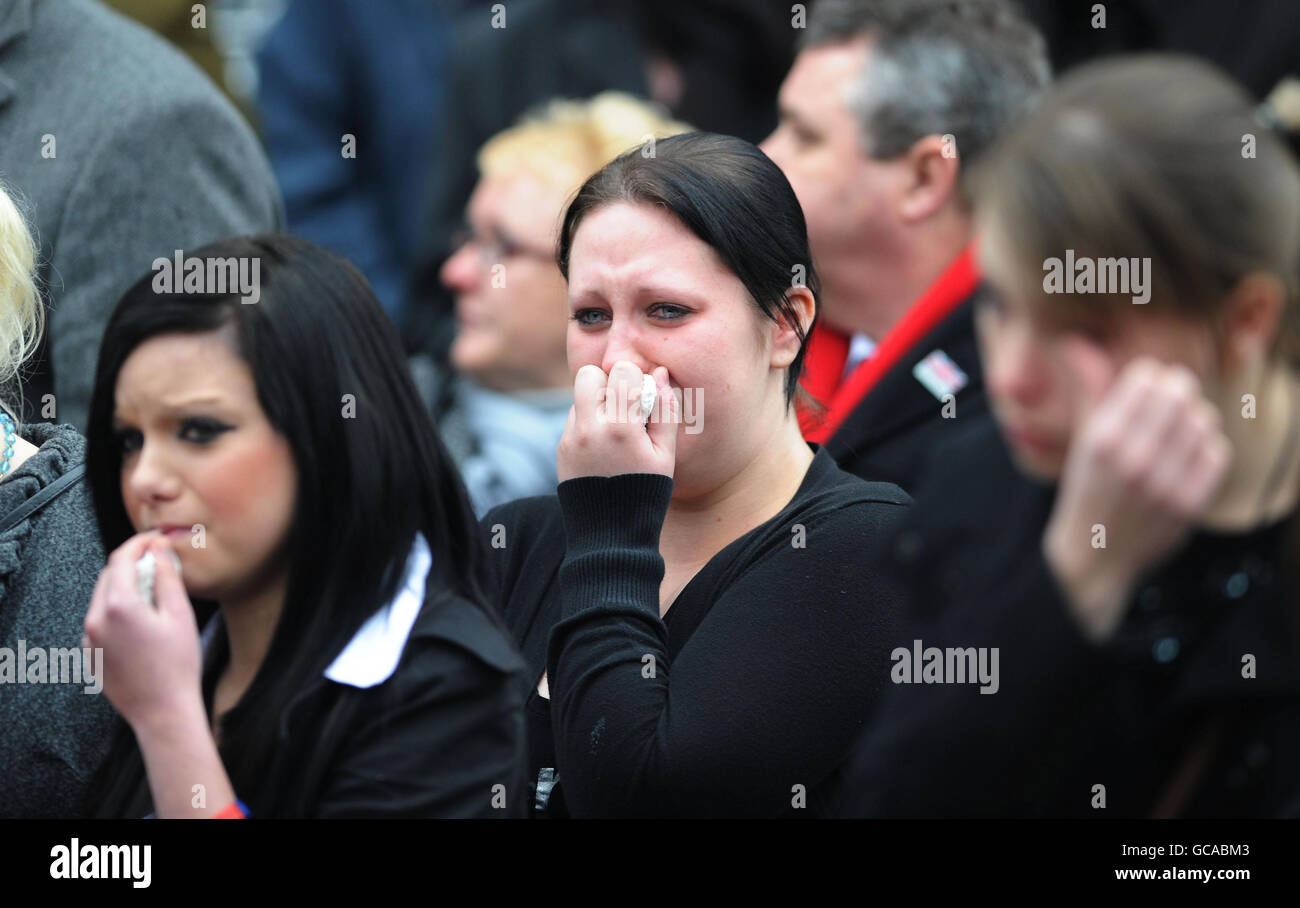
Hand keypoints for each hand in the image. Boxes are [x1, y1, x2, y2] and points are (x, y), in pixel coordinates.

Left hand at [83, 532, 203, 732]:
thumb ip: (166, 577)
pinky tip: (141, 620)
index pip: (123, 558)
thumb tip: (158, 550)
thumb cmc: (177, 665)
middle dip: (132, 563)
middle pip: (109, 575)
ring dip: (124, 586)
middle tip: (159, 562)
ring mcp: (89, 638)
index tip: (157, 539)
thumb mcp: (180, 614)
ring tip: (153, 592)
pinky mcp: (90, 653)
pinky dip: (117, 609)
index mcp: (119, 605)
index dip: (140, 543)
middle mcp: (96, 619)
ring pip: (102, 597)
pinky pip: (99, 619)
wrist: (162, 711)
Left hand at [557, 362, 679, 481]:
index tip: (641, 397)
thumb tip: (661, 373)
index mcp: (621, 428)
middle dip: (607, 383)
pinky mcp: (562, 448)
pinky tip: (602, 447)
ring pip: (578, 396)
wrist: (611, 533)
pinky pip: (573, 419)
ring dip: (596, 403)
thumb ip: (665, 410)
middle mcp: (590, 429)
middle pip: (589, 374)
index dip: (634, 378)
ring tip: (614, 431)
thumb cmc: (646, 491)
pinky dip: (588, 424)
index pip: (621, 370)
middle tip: (623, 406)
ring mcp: (571, 439)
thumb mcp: (666, 454)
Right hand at [1043, 339, 1231, 640]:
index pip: (1147, 376)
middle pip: (1180, 392)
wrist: (1094, 555)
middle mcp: (1133, 457)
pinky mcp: (1189, 502)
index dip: (1149, 377)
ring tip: (1176, 433)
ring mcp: (1164, 482)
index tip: (1145, 390)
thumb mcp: (1081, 438)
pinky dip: (1206, 448)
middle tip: (1168, 405)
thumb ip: (1088, 389)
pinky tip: (1187, 456)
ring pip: (1203, 419)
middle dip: (1176, 392)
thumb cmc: (1086, 489)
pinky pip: (1216, 451)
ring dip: (1193, 420)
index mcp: (1101, 437)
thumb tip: (1078, 341)